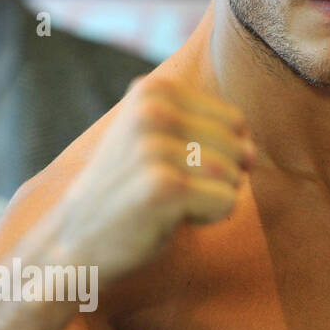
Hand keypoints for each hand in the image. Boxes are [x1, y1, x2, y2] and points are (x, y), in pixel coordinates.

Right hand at [54, 76, 253, 284]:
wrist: (77, 241)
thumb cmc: (132, 188)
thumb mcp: (163, 138)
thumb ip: (215, 130)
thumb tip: (253, 153)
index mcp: (154, 89)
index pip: (235, 121)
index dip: (218, 152)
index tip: (173, 164)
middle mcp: (152, 110)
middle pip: (238, 147)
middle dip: (218, 177)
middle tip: (168, 188)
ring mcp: (154, 148)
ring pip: (234, 176)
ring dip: (212, 198)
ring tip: (168, 202)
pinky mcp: (162, 187)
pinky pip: (227, 201)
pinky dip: (208, 216)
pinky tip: (169, 218)